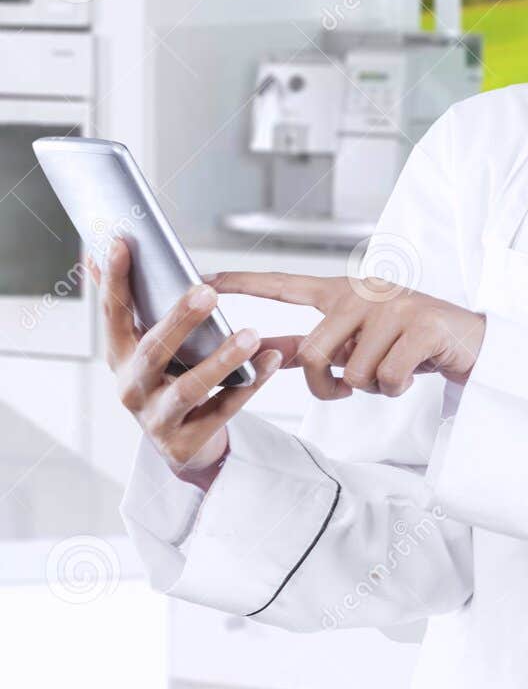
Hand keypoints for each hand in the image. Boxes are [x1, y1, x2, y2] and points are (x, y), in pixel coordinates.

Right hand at [89, 237, 286, 489]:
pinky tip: (269, 361)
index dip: (115, 280)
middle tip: (207, 293)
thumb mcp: (141, 344)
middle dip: (178, 322)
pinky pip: (223, 410)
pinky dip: (248, 385)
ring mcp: (157, 419)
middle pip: (152, 353)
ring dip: (220, 359)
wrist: (181, 444)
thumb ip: (125, 302)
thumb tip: (98, 252)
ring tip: (250, 335)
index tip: (123, 243)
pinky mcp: (185, 443)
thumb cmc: (165, 380)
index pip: (113, 314)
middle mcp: (131, 388)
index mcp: (119, 357)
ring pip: (188, 389)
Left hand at [199, 268, 486, 401]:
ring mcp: (392, 307)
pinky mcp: (420, 326)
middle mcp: (362, 293)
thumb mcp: (361, 336)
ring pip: (352, 372)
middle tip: (349, 388)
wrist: (471, 340)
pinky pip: (386, 380)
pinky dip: (396, 389)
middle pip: (314, 354)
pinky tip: (413, 372)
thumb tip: (270, 354)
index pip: (283, 284)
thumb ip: (318, 342)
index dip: (241, 283)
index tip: (201, 281)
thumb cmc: (410, 341)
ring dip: (370, 388)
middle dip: (328, 387)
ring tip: (391, 370)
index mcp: (342, 292)